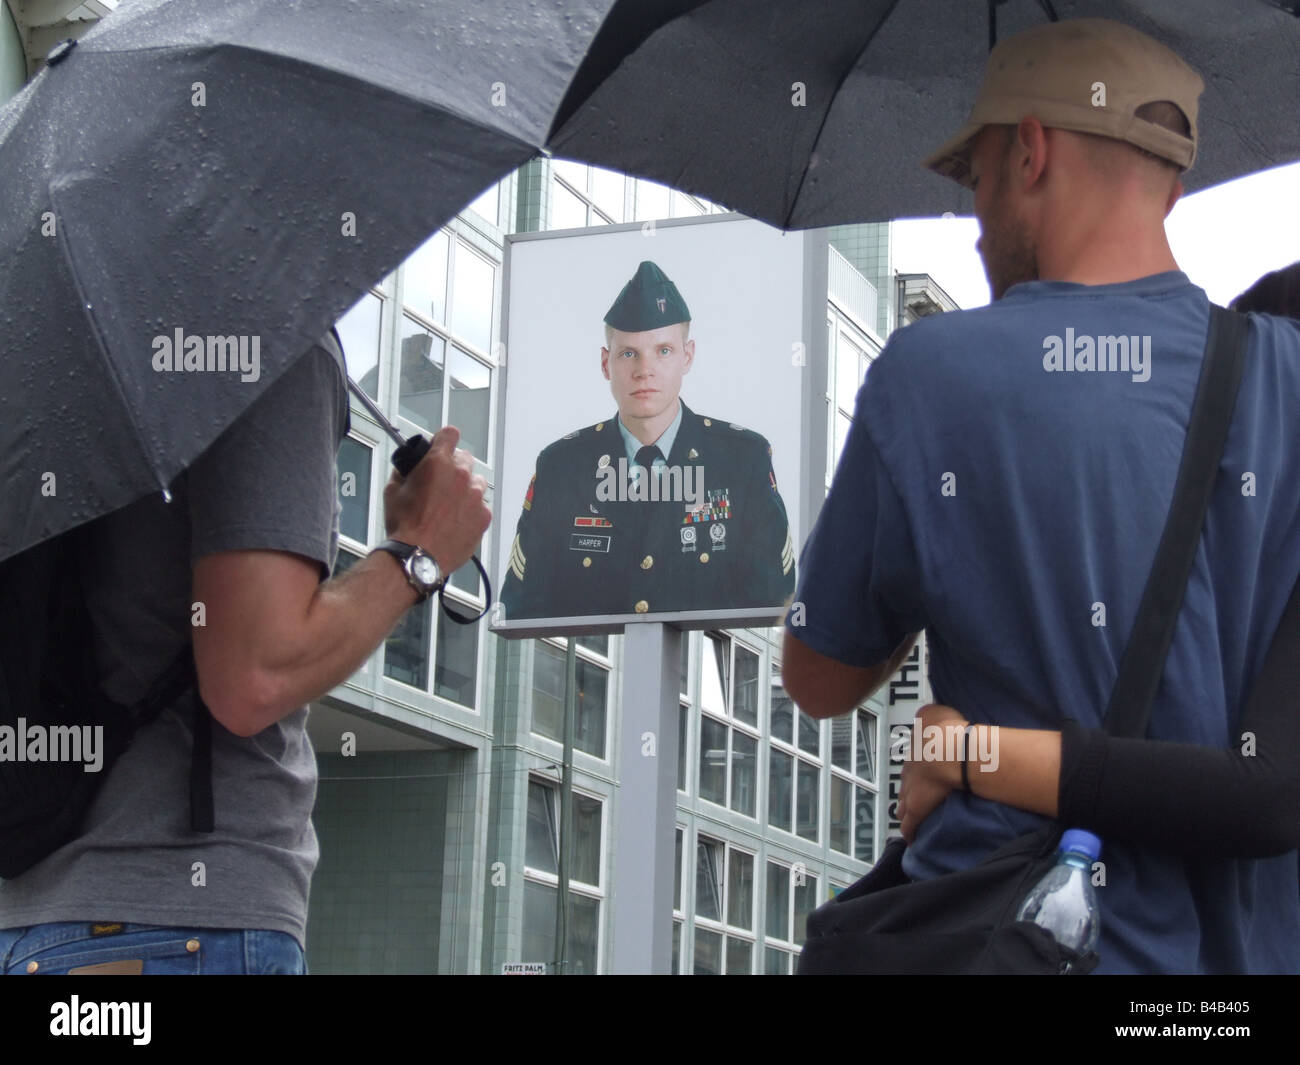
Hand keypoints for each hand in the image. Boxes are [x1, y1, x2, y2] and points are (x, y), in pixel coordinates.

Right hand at [382, 425, 491, 575]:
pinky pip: (482, 505)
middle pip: (465, 459)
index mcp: (438, 463)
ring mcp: (476, 496)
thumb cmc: (405, 527)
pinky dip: (472, 510)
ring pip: (476, 482)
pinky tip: (457, 521)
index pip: (450, 434)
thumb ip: (404, 471)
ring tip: (450, 506)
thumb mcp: (392, 490)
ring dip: (465, 489)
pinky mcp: (484, 515)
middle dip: (453, 468)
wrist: (418, 557)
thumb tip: (409, 466)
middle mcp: (461, 475)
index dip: (444, 440)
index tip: (441, 448)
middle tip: (441, 485)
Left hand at [898, 703, 967, 843]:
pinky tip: (911, 840)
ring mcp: (910, 791)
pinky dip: (910, 833)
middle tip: (914, 796)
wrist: (950, 752)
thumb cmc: (947, 729)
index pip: (913, 761)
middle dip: (908, 789)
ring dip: (905, 811)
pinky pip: (909, 826)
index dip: (917, 768)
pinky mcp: (917, 810)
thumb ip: (928, 712)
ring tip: (909, 818)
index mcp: (915, 749)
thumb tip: (925, 713)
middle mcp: (908, 770)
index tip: (923, 772)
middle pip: (904, 783)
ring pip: (902, 805)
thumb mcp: (934, 711)